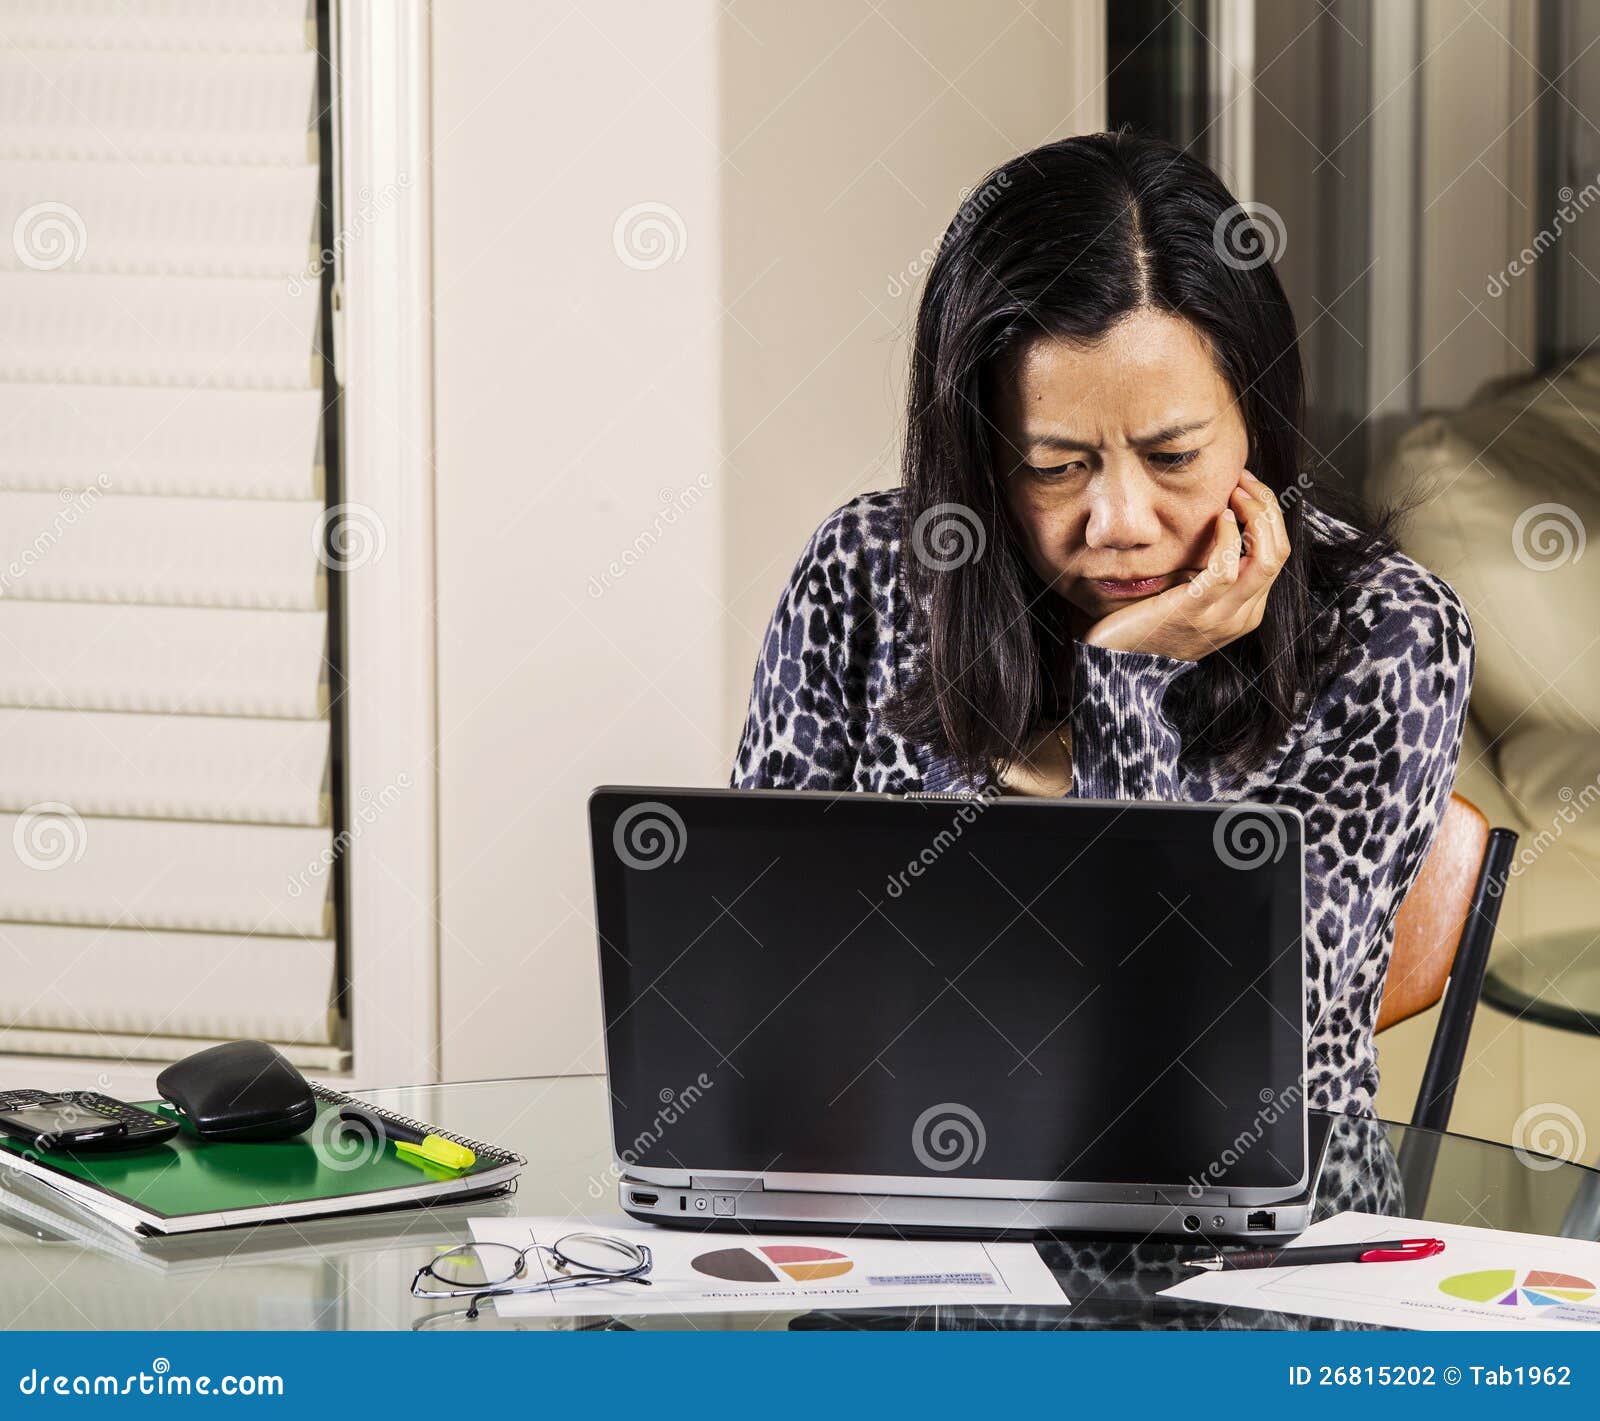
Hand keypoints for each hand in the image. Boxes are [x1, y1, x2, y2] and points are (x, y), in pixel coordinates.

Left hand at [1078, 469, 1288, 661]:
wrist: (1115, 663)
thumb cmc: (1146, 622)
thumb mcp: (1190, 594)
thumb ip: (1211, 571)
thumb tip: (1222, 521)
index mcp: (1247, 611)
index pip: (1276, 554)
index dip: (1268, 514)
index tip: (1246, 487)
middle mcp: (1243, 616)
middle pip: (1277, 551)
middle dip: (1267, 507)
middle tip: (1243, 479)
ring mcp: (1222, 617)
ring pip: (1266, 557)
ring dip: (1255, 514)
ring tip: (1234, 491)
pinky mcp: (1194, 611)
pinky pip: (1226, 568)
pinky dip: (1228, 537)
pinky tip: (1219, 518)